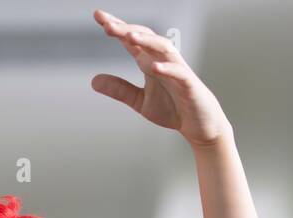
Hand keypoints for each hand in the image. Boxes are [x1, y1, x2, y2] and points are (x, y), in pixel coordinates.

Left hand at [90, 9, 230, 148]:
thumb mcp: (140, 101)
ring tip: (130, 37)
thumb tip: (94, 81)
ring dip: (147, 41)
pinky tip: (154, 67)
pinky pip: (179, 73)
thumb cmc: (173, 108)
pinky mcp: (189, 85)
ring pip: (163, 48)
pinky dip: (167, 68)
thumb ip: (120, 89)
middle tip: (108, 25)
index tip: (99, 17)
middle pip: (145, 38)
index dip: (117, 28)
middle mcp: (163, 60)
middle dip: (127, 29)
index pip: (132, 40)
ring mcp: (177, 70)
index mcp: (149, 61)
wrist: (198, 125)